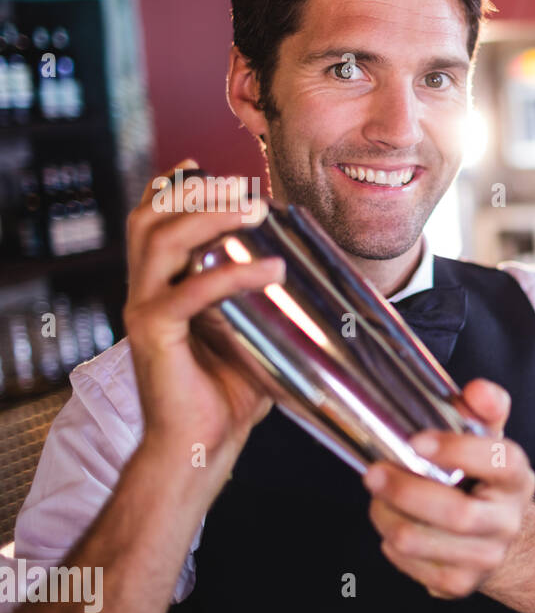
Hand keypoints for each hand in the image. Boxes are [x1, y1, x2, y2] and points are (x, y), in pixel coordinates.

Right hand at [123, 160, 281, 472]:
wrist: (202, 443)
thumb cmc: (228, 392)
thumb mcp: (253, 332)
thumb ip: (264, 301)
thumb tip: (312, 277)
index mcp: (162, 284)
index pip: (154, 220)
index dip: (176, 189)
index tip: (213, 169)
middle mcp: (146, 290)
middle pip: (150, 218)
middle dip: (195, 192)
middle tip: (244, 186)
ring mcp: (144, 310)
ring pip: (160, 241)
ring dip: (210, 217)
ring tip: (256, 209)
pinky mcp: (153, 335)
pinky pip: (189, 293)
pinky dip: (232, 276)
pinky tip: (271, 269)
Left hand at [364, 379, 534, 599]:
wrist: (496, 537)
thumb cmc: (481, 480)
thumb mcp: (486, 440)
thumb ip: (483, 409)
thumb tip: (478, 390)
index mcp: (515, 478)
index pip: (499, 461)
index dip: (458, 450)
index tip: (417, 441)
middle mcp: (507, 521)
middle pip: (458, 514)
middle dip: (407, 493)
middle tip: (375, 474)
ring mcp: (486, 556)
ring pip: (424, 543)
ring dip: (388, 518)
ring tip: (379, 501)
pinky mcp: (460, 584)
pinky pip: (413, 567)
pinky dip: (392, 546)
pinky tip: (395, 528)